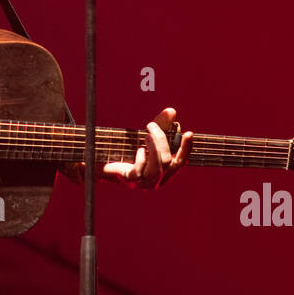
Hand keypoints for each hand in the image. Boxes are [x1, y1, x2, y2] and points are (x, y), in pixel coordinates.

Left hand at [69, 107, 192, 189]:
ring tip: (146, 134)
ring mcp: (145, 183)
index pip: (180, 162)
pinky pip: (141, 169)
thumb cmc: (127, 152)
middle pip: (167, 160)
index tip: (189, 133)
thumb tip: (172, 111)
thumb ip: (160, 126)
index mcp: (163, 172)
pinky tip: (138, 151)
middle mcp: (157, 180)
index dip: (187, 149)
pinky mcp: (132, 181)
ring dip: (153, 146)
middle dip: (161, 139)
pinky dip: (142, 157)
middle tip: (150, 125)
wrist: (104, 165)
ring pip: (157, 165)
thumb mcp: (145, 138)